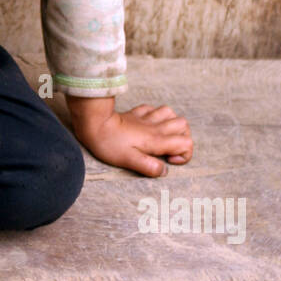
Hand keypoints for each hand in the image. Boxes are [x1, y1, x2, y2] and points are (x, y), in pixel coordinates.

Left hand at [72, 103, 192, 176]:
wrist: (94, 124)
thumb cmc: (110, 144)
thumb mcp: (129, 161)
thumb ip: (149, 167)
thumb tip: (164, 171)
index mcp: (156, 140)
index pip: (186, 143)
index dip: (185, 154)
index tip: (170, 161)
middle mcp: (155, 127)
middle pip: (183, 125)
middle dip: (183, 137)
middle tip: (169, 149)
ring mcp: (146, 118)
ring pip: (171, 113)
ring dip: (171, 124)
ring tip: (163, 136)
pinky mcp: (135, 113)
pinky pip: (152, 109)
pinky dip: (156, 115)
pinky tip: (149, 123)